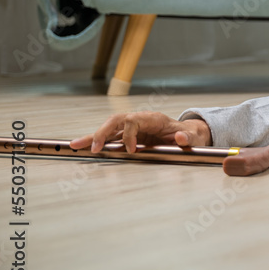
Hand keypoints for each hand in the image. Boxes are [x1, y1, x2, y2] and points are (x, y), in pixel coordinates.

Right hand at [70, 112, 212, 152]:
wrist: (189, 134)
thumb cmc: (189, 135)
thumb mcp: (194, 137)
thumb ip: (188, 137)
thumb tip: (182, 138)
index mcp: (154, 119)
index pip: (134, 121)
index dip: (129, 135)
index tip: (132, 150)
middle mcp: (140, 120)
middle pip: (116, 121)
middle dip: (103, 132)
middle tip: (94, 148)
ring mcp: (133, 128)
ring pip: (108, 129)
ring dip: (92, 137)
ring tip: (74, 145)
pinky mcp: (128, 136)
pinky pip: (110, 138)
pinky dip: (96, 142)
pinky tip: (81, 147)